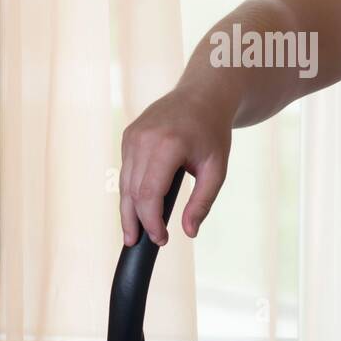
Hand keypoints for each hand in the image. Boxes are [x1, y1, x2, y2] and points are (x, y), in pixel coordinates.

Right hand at [120, 87, 233, 246]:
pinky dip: (130, 191)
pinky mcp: (128, 135)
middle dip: (135, 221)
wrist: (202, 96)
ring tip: (133, 234)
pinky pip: (126, 170)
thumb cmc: (212, 133)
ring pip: (124, 183)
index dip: (151, 222)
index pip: (149, 193)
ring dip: (128, 210)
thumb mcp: (216, 169)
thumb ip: (202, 202)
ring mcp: (132, 136)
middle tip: (138, 244)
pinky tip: (135, 209)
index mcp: (168, 145)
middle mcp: (144, 139)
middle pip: (132, 191)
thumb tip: (189, 232)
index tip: (161, 240)